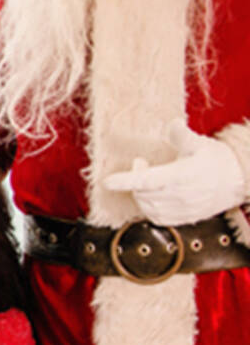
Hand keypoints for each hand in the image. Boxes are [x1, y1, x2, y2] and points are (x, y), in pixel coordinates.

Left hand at [101, 119, 246, 224]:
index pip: (147, 180)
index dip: (126, 180)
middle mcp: (180, 196)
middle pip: (142, 193)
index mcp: (182, 175)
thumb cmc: (218, 160)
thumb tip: (171, 124)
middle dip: (134, 178)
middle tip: (141, 164)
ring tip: (148, 179)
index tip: (106, 181)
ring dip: (139, 193)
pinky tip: (153, 195)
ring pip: (146, 207)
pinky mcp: (184, 219)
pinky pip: (156, 218)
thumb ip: (180, 135)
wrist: (240, 180)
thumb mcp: (199, 143)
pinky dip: (148, 207)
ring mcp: (182, 210)